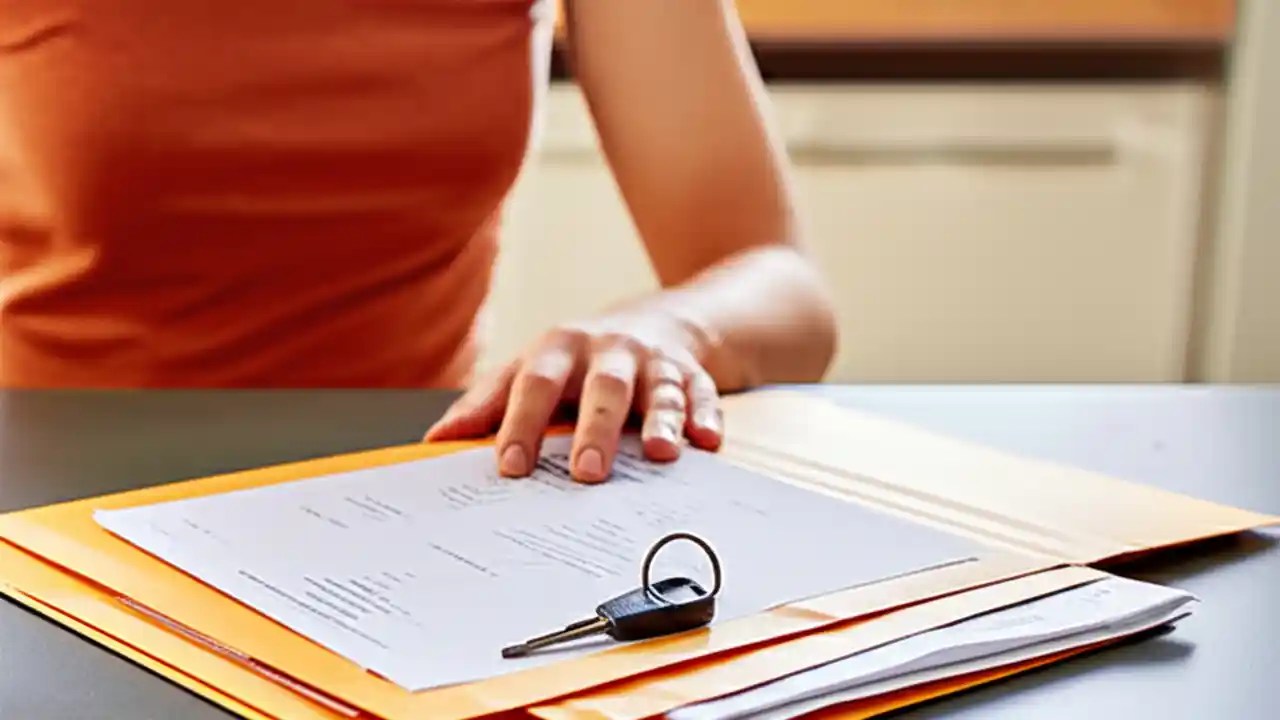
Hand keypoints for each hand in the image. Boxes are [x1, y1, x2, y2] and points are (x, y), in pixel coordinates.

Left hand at [424, 312, 723, 482]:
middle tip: (586, 474)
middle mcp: (608, 351)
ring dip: (660, 420)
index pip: (536, 386)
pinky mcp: (692, 374)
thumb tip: (435, 443)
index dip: (521, 425)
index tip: (508, 466)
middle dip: (595, 430)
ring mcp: (653, 361)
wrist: (654, 321)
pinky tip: (707, 440)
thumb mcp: (528, 370)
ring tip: (659, 453)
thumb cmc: (576, 360)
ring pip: (658, 389)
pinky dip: (706, 415)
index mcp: (559, 349)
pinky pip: (703, 393)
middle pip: (602, 388)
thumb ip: (485, 405)